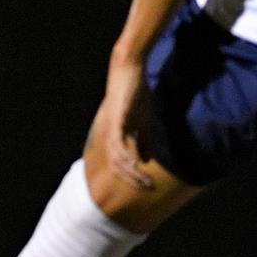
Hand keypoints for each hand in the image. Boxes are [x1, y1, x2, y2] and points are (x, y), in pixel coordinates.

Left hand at [90, 54, 155, 190]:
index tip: (147, 186)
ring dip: (130, 171)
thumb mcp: (143, 120)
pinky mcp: (117, 117)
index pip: (118, 164)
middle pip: (115, 164)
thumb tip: (146, 161)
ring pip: (115, 156)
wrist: (129, 69)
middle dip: (131, 178)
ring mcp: (111, 126)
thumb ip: (143, 140)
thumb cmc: (136, 93)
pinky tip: (135, 163)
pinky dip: (126, 154)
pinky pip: (118, 140)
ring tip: (143, 180)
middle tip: (147, 187)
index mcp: (115, 136)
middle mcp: (109, 133)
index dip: (131, 177)